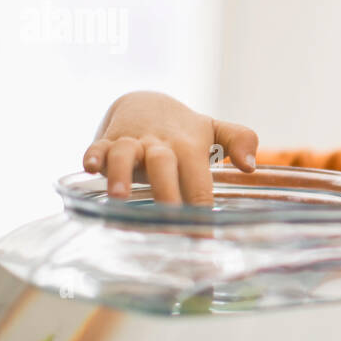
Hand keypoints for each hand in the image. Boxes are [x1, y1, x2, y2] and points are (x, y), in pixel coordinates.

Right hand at [81, 91, 258, 205]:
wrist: (146, 102)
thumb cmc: (185, 130)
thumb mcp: (216, 130)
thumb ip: (240, 141)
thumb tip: (251, 166)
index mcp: (189, 147)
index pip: (198, 182)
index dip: (201, 210)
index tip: (204, 239)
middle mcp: (159, 145)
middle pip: (163, 165)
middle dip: (165, 192)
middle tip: (168, 222)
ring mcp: (132, 142)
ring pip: (124, 153)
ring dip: (121, 172)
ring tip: (119, 195)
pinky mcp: (106, 141)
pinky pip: (97, 146)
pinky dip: (92, 155)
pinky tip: (90, 167)